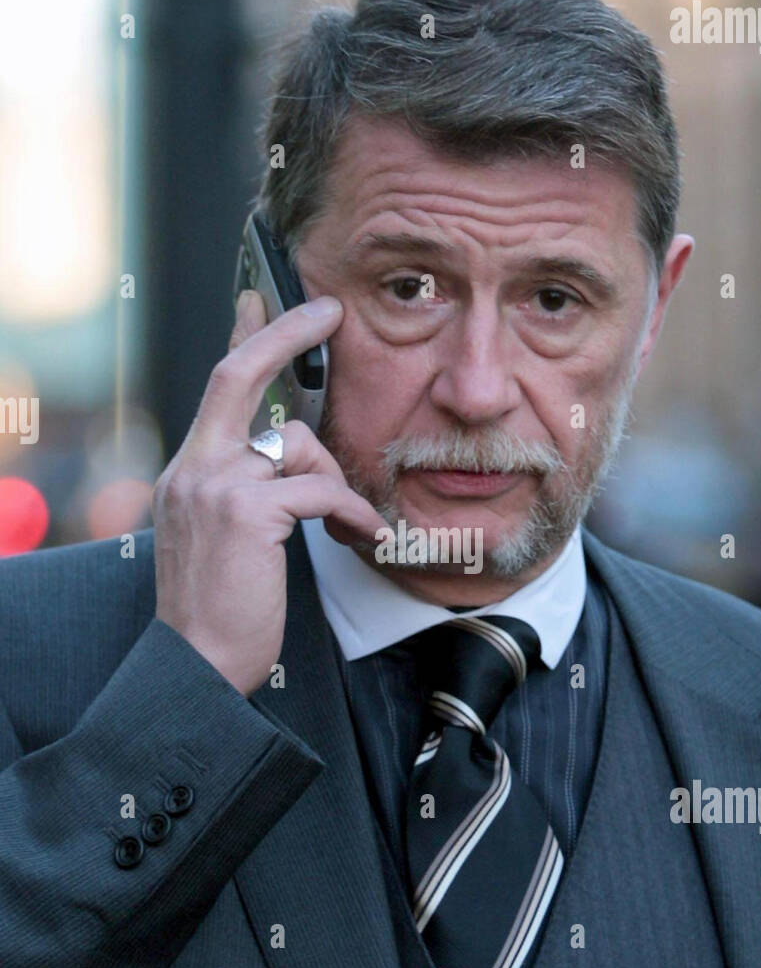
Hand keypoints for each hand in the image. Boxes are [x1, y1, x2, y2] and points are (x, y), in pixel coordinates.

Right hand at [152, 289, 383, 697]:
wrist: (197, 666)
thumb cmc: (219, 612)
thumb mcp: (222, 539)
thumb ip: (246, 493)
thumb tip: (292, 465)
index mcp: (189, 472)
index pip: (217, 389)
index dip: (243, 338)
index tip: (260, 301)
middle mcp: (193, 468)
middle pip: (240, 374)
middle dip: (285, 332)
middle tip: (328, 311)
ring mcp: (215, 486)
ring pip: (296, 443)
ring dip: (337, 479)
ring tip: (353, 525)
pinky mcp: (247, 513)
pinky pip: (321, 491)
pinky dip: (352, 513)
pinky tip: (364, 538)